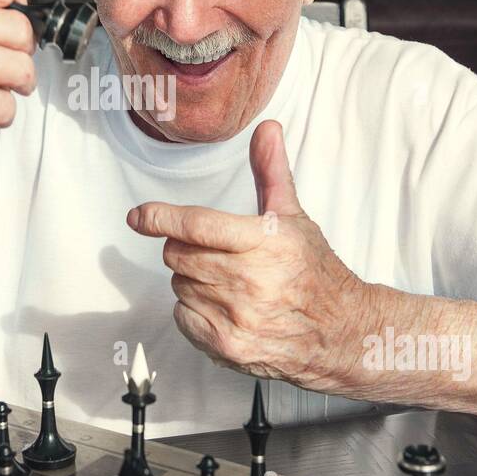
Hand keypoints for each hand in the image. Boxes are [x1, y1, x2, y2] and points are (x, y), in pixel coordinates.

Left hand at [125, 120, 375, 394]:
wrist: (338, 332)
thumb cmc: (313, 270)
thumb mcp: (293, 217)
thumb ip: (271, 171)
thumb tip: (266, 129)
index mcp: (265, 241)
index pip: (197, 225)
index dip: (160, 218)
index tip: (138, 216)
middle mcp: (250, 280)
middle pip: (179, 255)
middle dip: (186, 249)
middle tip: (214, 253)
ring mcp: (238, 316)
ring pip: (179, 286)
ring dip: (193, 281)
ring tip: (230, 283)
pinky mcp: (228, 345)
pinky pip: (182, 317)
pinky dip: (194, 310)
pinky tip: (224, 307)